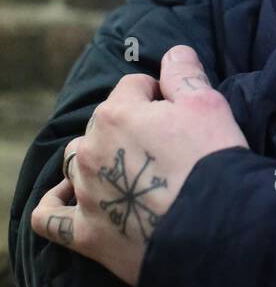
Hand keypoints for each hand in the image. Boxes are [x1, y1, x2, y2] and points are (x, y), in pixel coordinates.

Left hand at [31, 46, 247, 286]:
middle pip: (102, 123)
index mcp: (118, 113)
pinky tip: (69, 201)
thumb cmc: (212, 160)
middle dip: (128, 127)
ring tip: (122, 169)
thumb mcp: (207, 104)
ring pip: (74, 162)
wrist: (215, 228)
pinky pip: (50, 217)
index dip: (159, 95)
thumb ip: (184, 73)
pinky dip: (55, 206)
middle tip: (163, 145)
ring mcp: (86, 193)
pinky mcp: (87, 233)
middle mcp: (92, 149)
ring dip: (92, 159)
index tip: (179, 112)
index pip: (133, 87)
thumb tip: (174, 53)